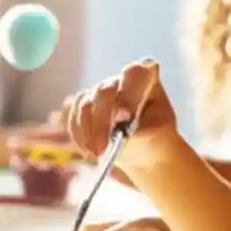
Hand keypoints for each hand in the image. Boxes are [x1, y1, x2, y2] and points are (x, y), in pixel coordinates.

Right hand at [64, 58, 178, 172]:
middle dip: (102, 122)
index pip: (135, 74)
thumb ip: (141, 129)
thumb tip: (120, 131)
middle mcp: (120, 80)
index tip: (125, 119)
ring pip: (84, 105)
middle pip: (104, 92)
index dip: (127, 94)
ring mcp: (99, 90)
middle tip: (104, 149)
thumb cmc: (157, 138)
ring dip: (88, 133)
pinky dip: (79, 136)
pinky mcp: (83, 105)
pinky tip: (88, 152)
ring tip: (97, 156)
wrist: (145, 151)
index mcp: (146, 79)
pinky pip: (72, 116)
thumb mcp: (158, 135)